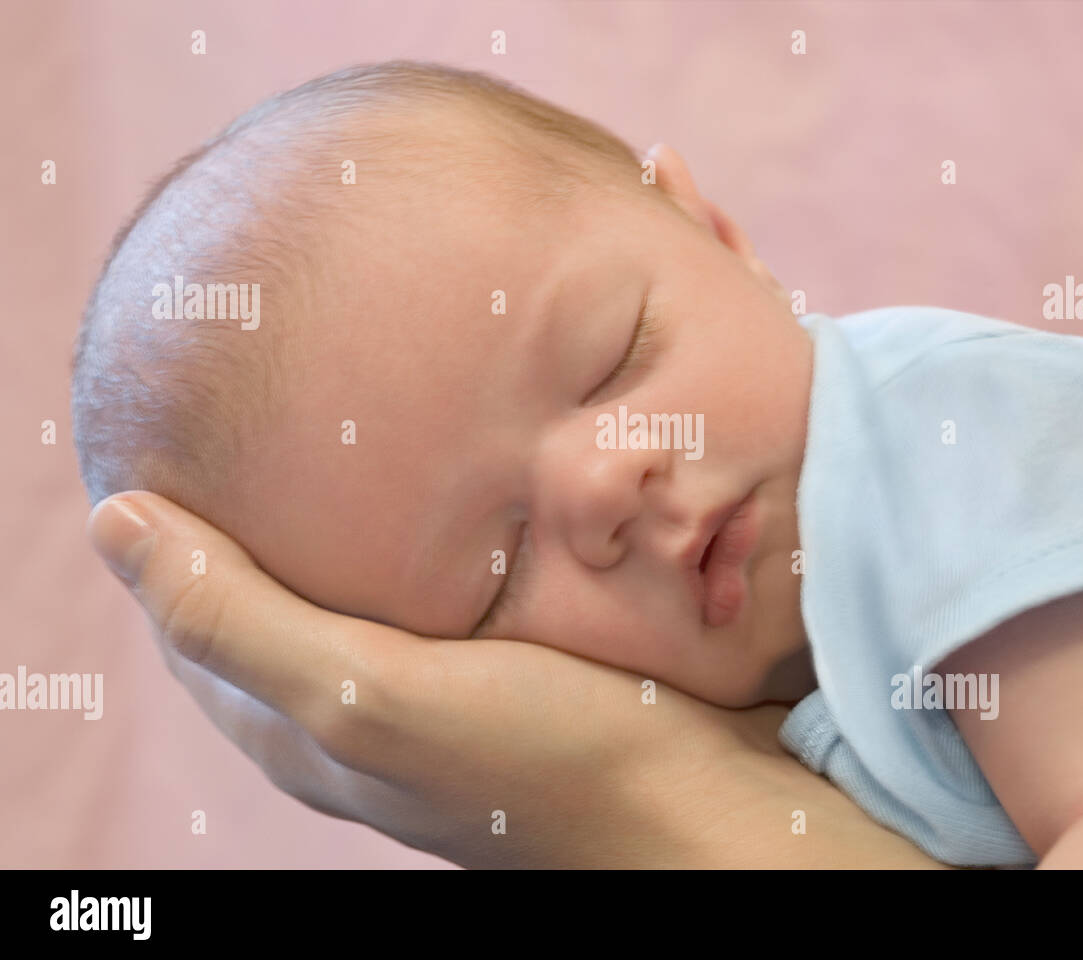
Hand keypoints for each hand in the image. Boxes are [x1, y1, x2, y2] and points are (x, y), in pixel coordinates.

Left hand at [86, 491, 834, 866]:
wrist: (694, 803)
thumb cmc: (537, 755)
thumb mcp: (367, 692)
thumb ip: (240, 618)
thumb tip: (113, 524)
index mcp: (297, 729)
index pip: (190, 622)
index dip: (171, 536)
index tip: (182, 436)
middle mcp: (353, 716)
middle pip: (268, 604)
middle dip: (253, 517)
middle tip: (266, 409)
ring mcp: (428, 694)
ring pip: (354, 588)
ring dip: (344, 518)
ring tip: (347, 425)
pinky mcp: (496, 669)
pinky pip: (431, 587)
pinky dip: (418, 533)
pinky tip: (448, 482)